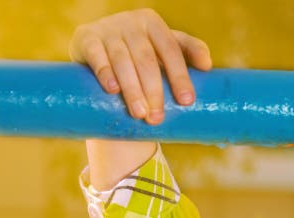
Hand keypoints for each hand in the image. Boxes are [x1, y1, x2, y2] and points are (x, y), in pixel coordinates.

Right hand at [69, 9, 211, 124]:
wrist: (103, 53)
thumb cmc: (144, 55)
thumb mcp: (166, 50)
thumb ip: (189, 52)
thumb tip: (207, 66)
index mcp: (154, 24)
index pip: (171, 50)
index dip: (180, 76)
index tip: (186, 102)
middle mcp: (131, 22)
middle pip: (146, 60)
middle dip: (154, 91)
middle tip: (157, 119)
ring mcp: (107, 29)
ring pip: (122, 61)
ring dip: (132, 89)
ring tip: (139, 114)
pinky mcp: (86, 38)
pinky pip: (96, 55)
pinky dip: (105, 72)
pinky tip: (113, 89)